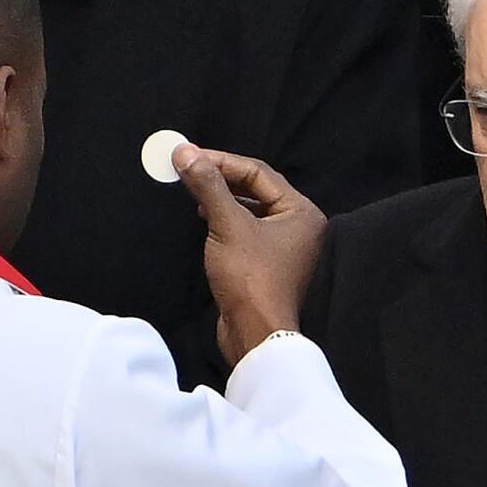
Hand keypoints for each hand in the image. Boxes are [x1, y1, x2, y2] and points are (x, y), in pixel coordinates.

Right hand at [173, 144, 327, 366]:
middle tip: (188, 167)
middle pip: (256, 189)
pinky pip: (245, 230)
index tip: (189, 154)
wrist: (255, 335)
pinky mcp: (267, 264)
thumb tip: (185, 151)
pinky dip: (224, 219)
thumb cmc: (249, 278)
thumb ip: (208, 186)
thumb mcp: (227, 226)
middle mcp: (298, 225)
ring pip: (250, 209)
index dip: (222, 161)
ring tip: (194, 190)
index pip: (258, 173)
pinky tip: (204, 216)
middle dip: (221, 177)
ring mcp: (284, 246)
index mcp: (301, 211)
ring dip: (221, 198)